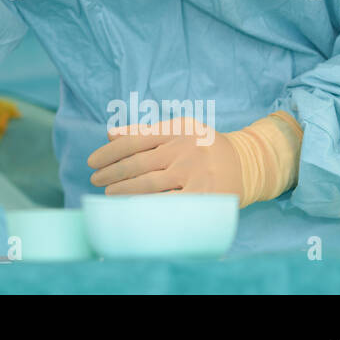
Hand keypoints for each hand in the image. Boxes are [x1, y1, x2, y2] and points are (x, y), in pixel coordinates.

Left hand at [87, 120, 244, 202]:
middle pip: (138, 163)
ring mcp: (194, 172)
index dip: (109, 152)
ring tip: (109, 194)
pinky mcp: (203, 195)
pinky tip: (132, 209)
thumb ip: (144, 132)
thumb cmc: (202, 147)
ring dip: (124, 191)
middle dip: (112, 173)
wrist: (247, 163)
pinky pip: (168, 203)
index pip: (134, 140)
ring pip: (149, 184)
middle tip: (95, 180)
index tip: (92, 162)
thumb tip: (110, 134)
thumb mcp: (178, 131)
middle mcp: (184, 148)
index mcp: (176, 130)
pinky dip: (147, 207)